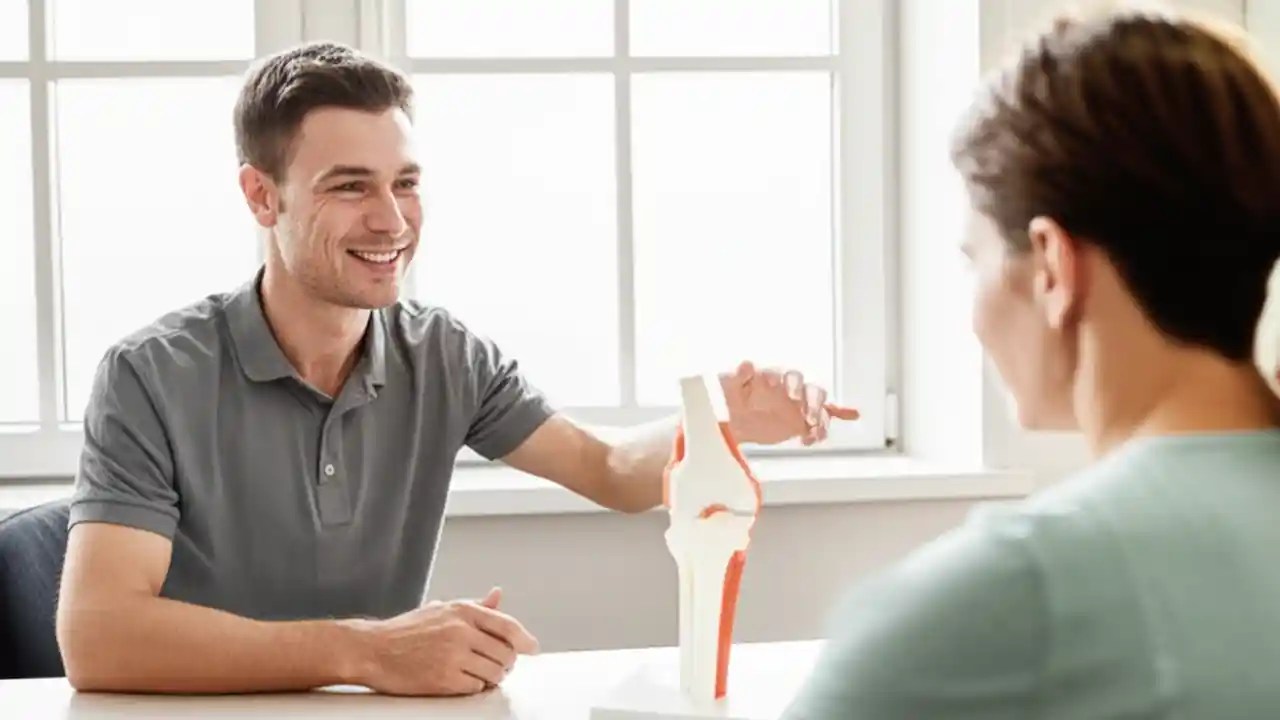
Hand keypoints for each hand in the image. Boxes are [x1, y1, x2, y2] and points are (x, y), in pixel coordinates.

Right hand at [353, 587, 538, 695]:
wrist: (372, 649)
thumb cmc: (405, 630)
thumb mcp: (442, 609)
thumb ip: (474, 606)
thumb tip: (498, 595)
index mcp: (462, 611)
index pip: (507, 626)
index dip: (524, 639)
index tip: (532, 647)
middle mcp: (461, 631)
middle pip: (505, 652)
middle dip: (506, 662)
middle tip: (498, 665)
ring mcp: (453, 655)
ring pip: (494, 671)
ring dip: (492, 676)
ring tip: (481, 673)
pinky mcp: (444, 678)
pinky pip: (476, 687)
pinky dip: (475, 686)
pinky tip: (463, 680)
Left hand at [719, 361, 858, 445]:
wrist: (732, 419)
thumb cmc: (730, 399)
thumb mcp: (728, 388)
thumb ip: (739, 377)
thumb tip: (746, 364)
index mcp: (773, 378)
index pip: (785, 376)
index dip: (788, 382)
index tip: (787, 394)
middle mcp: (790, 389)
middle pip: (810, 389)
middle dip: (812, 402)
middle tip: (807, 416)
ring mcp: (799, 404)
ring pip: (820, 406)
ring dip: (822, 417)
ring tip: (815, 432)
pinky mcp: (802, 420)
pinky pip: (825, 416)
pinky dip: (839, 414)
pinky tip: (853, 414)